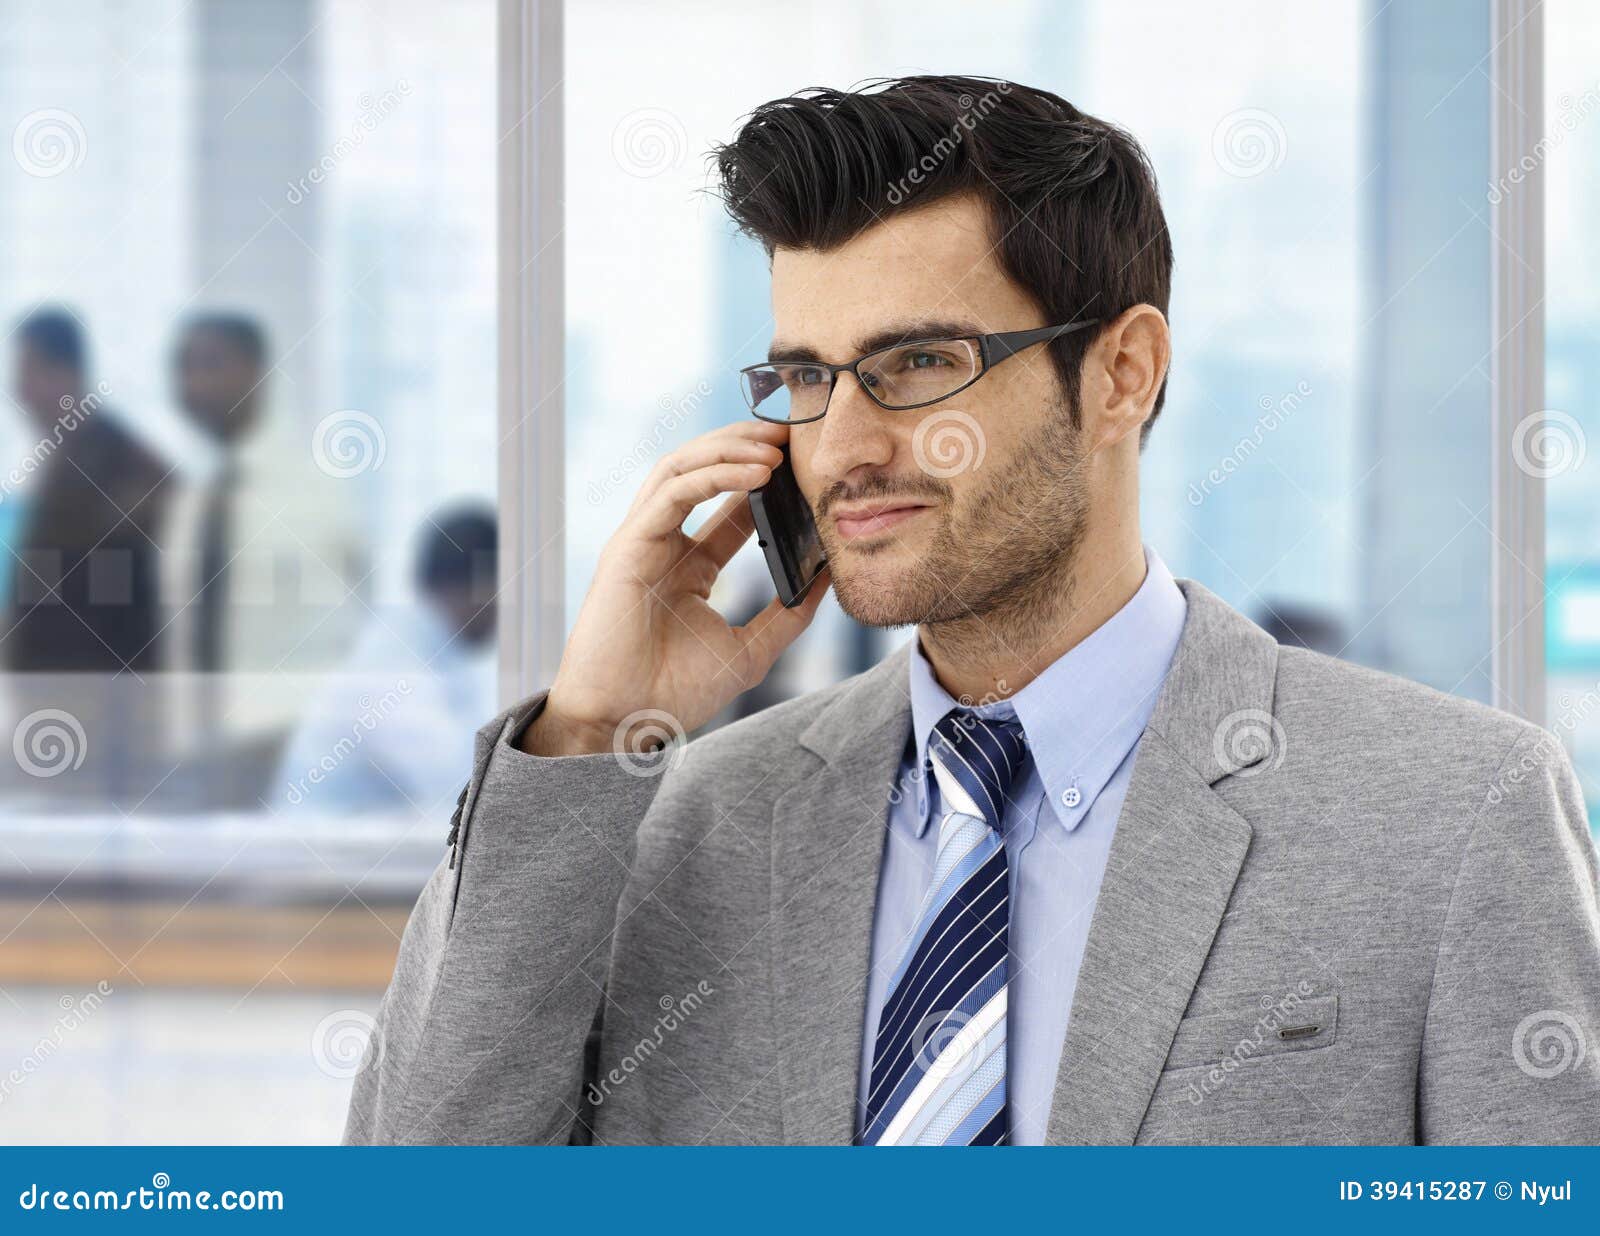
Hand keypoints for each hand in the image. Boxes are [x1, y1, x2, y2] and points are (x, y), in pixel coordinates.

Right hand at [523, 420, 831, 755]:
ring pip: (682, 466)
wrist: (623, 722)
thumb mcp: (749, 651)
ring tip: (777, 444)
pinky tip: (755, 473)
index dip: (764, 473)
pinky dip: (714, 475)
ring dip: (730, 448)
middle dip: (746, 443)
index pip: (728, 500)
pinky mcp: (627, 546)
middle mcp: (663, 542)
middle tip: (794, 431)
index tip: (805, 459)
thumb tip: (829, 580)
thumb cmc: (673, 692)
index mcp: (689, 563)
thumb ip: (787, 615)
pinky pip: (672, 493)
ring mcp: (642, 540)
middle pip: (702, 468)